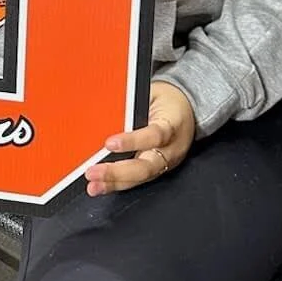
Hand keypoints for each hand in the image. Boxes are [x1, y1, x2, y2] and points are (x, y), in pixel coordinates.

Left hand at [85, 81, 195, 195]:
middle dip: (117, 172)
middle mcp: (170, 149)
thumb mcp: (153, 94)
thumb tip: (106, 110)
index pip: (154, 135)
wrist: (187, 111)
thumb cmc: (168, 102)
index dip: (132, 141)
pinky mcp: (157, 171)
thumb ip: (133, 104)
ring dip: (114, 183)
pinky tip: (101, 186)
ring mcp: (165, 163)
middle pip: (146, 167)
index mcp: (173, 125)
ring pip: (140, 178)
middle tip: (93, 172)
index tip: (110, 143)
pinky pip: (137, 180)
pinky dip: (117, 184)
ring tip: (94, 185)